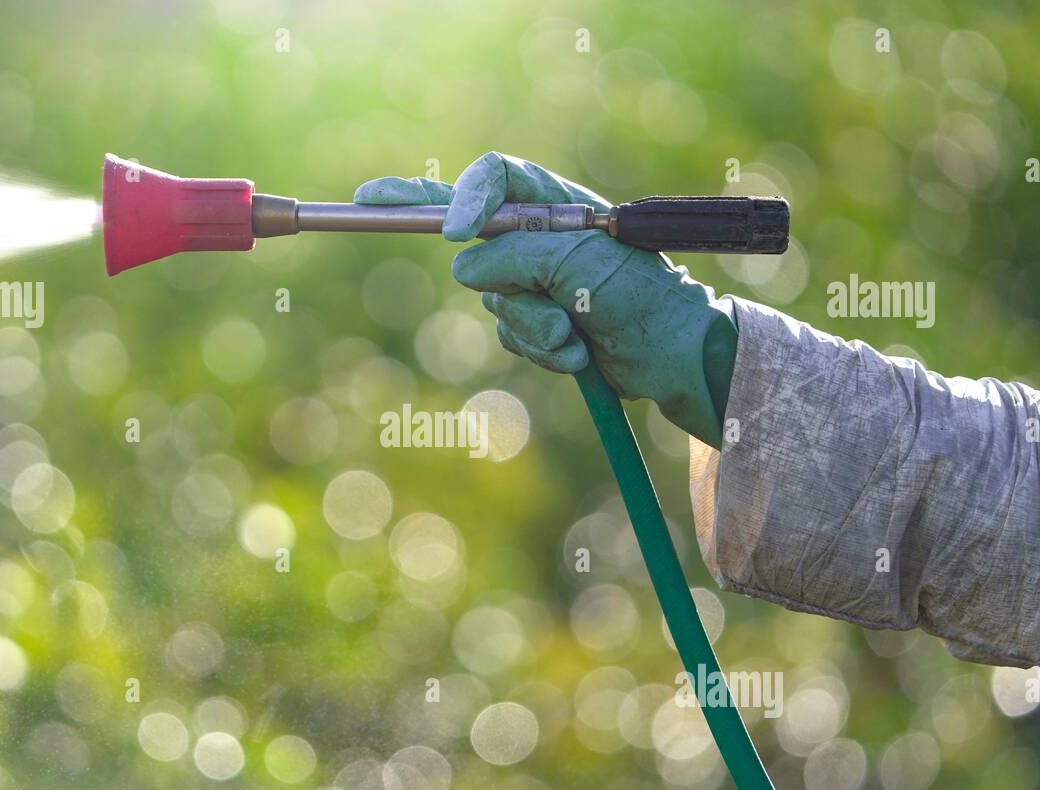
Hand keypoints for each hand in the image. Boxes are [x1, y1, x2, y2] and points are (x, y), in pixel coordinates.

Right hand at [354, 152, 737, 447]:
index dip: (466, 197)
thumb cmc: (643, 297)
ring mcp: (535, 280)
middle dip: (427, 217)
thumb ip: (522, 257)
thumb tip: (464, 264)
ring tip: (578, 333)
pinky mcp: (537, 322)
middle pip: (467, 224)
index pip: (496, 180)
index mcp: (557, 205)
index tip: (454, 231)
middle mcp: (539, 237)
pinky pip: (511, 334)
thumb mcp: (585, 265)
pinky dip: (542, 347)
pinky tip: (580, 352)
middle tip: (367, 199)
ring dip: (533, 323)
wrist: (673, 358)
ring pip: (493, 298)